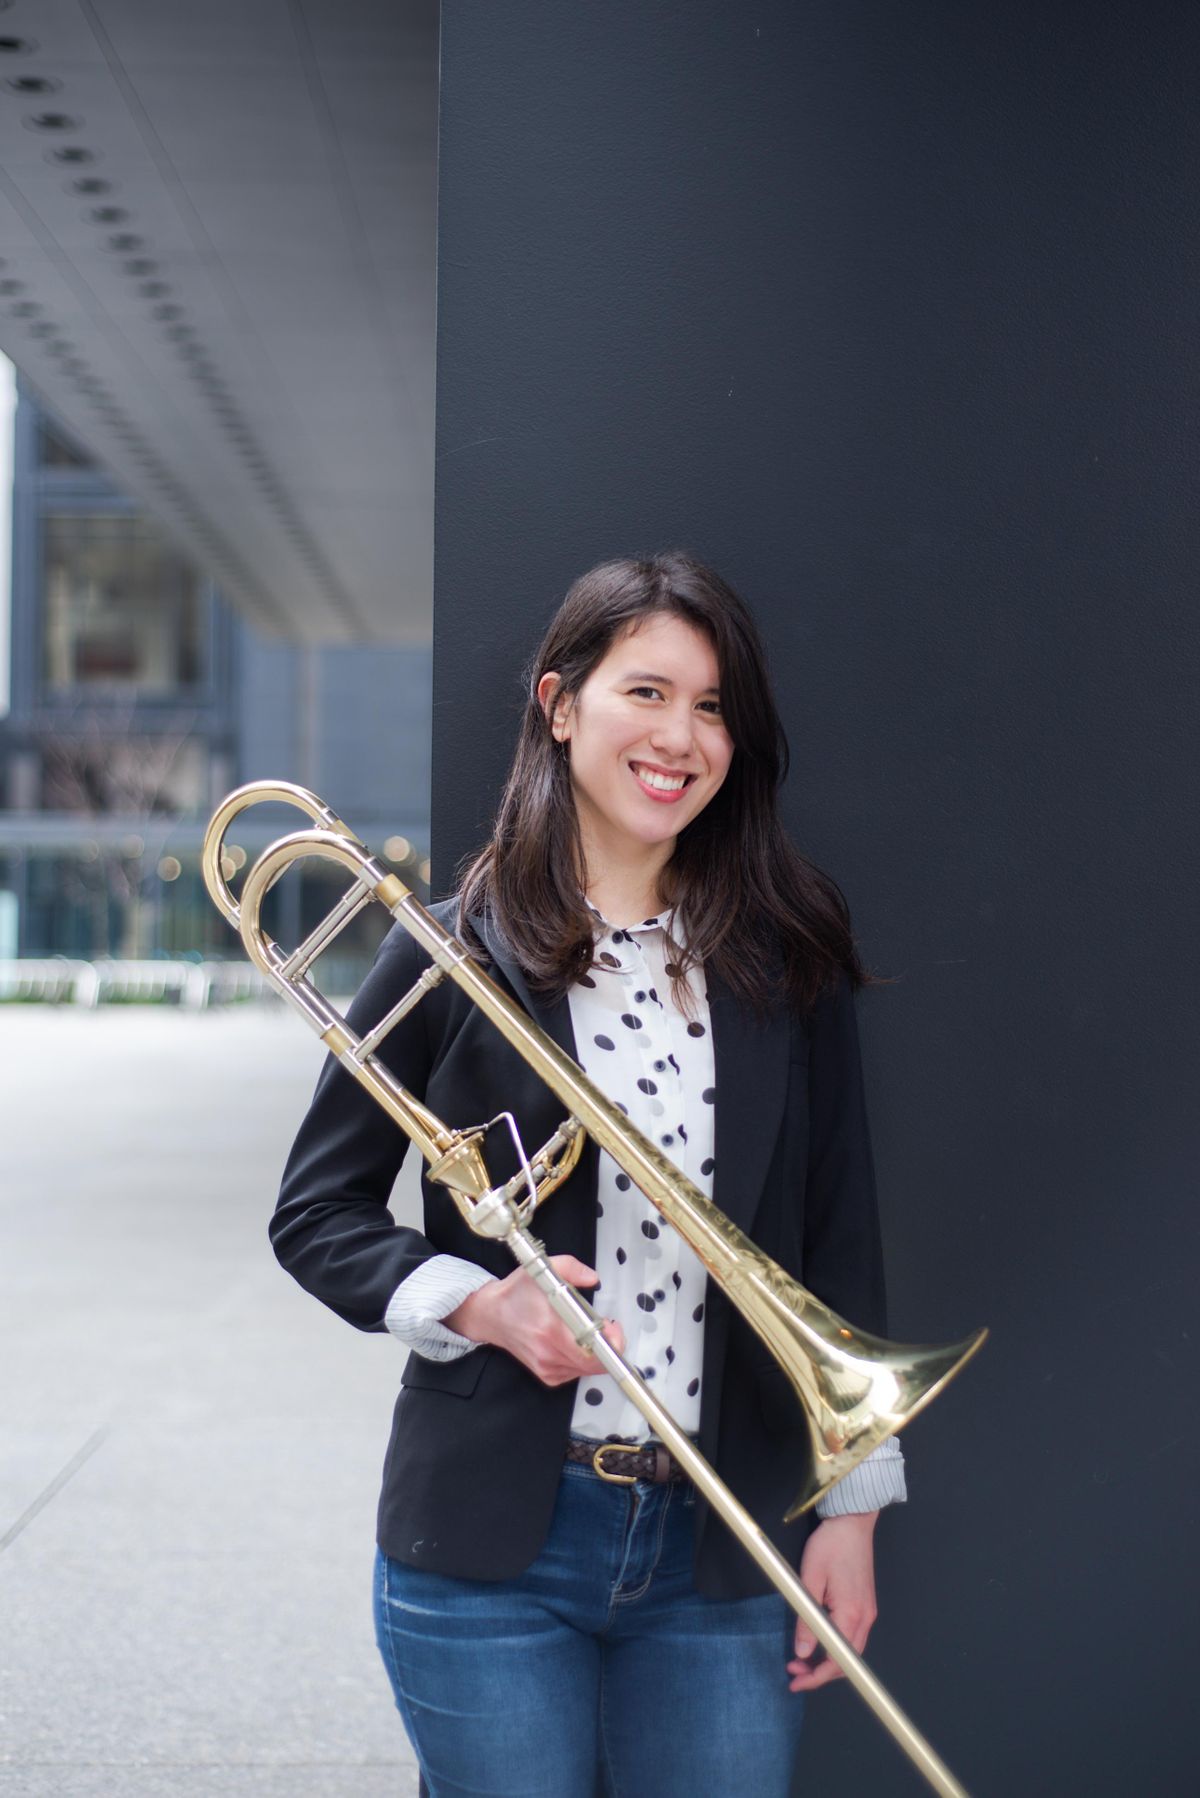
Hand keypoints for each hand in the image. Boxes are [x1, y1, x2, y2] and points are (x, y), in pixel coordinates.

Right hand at [443, 1255, 625, 1387]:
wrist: (490, 1315)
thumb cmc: (516, 1293)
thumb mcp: (542, 1269)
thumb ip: (572, 1268)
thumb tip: (593, 1278)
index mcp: (550, 1328)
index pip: (590, 1351)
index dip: (610, 1342)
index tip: (612, 1327)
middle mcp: (548, 1353)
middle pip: (595, 1364)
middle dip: (609, 1346)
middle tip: (607, 1327)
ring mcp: (547, 1368)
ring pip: (588, 1370)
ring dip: (597, 1352)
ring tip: (590, 1331)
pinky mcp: (547, 1375)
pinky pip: (577, 1373)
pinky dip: (583, 1360)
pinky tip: (576, 1343)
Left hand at [787, 1512, 878, 1691]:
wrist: (852, 1521)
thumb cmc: (831, 1544)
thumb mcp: (810, 1579)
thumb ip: (806, 1619)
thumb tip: (803, 1652)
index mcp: (851, 1613)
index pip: (837, 1661)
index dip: (816, 1677)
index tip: (797, 1681)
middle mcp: (865, 1617)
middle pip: (846, 1661)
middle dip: (820, 1673)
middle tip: (794, 1670)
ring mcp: (867, 1611)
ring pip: (850, 1650)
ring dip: (827, 1659)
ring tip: (802, 1658)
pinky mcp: (865, 1604)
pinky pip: (852, 1636)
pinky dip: (835, 1645)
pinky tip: (818, 1640)